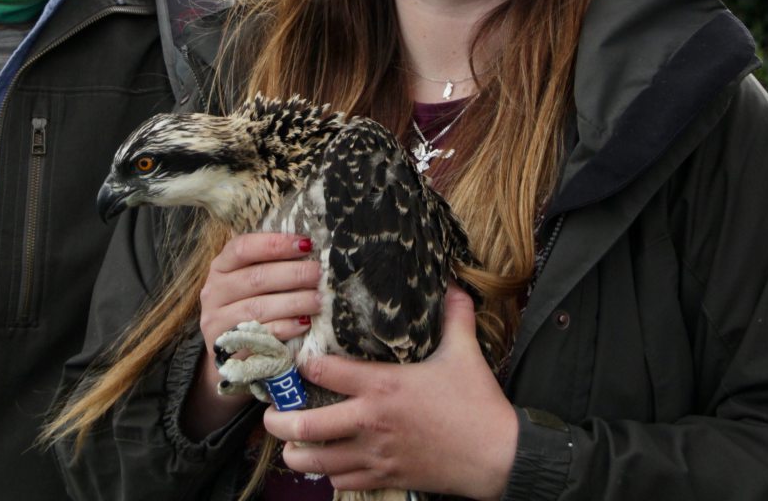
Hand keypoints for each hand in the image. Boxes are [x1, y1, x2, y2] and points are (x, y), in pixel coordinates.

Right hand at [180, 232, 321, 437]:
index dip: (274, 243)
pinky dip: (285, 327)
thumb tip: (308, 247)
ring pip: (258, 307)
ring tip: (319, 300)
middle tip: (319, 274)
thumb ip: (270, 265)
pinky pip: (259, 335)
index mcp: (220, 267)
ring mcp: (216, 321)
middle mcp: (214, 292)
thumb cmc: (248, 307)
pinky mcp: (227, 348)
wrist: (229, 353)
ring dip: (294, 302)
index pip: (243, 248)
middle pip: (255, 278)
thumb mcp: (250, 282)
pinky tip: (304, 323)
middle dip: (293, 274)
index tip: (305, 243)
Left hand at [261, 287, 518, 500]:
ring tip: (290, 443)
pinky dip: (330, 472)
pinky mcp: (385, 477)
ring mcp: (375, 454)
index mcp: (382, 386)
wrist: (497, 457)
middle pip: (305, 425)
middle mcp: (370, 421)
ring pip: (316, 460)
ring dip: (297, 453)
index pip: (324, 371)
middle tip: (270, 413)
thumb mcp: (464, 354)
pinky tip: (330, 462)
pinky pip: (341, 481)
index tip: (293, 361)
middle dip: (278, 421)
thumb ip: (453, 318)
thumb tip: (454, 285)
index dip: (302, 365)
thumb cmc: (478, 404)